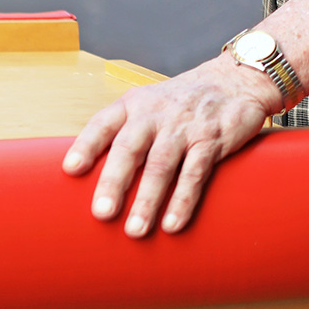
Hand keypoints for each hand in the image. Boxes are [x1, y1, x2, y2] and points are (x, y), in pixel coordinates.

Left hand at [62, 54, 281, 236]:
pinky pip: (195, 173)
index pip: (105, 123)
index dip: (87, 146)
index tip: (71, 170)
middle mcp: (157, 114)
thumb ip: (128, 130)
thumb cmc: (186, 99)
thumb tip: (99, 176)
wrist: (237, 79)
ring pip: (161, 165)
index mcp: (136, 104)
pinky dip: (183, 200)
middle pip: (130, 148)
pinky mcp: (211, 140)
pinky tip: (173, 223)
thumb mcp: (152, 102)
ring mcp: (184, 127)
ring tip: (135, 230)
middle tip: (102, 213)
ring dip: (147, 200)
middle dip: (114, 182)